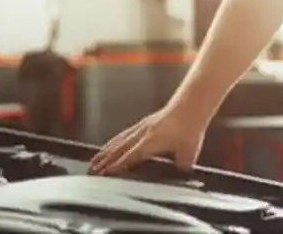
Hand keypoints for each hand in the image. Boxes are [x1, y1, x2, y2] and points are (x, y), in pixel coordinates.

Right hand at [87, 105, 206, 174]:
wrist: (191, 105)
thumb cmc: (189, 127)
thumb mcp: (189, 153)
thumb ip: (181, 168)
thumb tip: (180, 177)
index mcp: (150, 142)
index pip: (129, 157)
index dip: (116, 167)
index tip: (104, 174)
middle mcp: (143, 134)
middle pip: (118, 149)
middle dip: (103, 161)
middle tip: (91, 171)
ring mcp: (142, 127)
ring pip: (118, 141)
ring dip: (105, 151)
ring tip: (94, 160)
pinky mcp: (144, 123)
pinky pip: (124, 134)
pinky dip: (114, 141)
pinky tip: (111, 144)